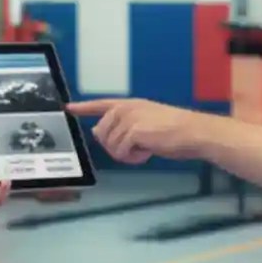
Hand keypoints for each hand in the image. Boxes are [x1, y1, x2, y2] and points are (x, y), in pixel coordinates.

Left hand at [67, 98, 211, 163]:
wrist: (193, 132)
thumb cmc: (175, 130)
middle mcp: (126, 108)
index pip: (101, 104)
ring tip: (144, 150)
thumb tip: (97, 131)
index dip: (83, 107)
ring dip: (126, 154)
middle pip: (101, 132)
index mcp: (130, 104)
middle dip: (114, 146)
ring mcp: (129, 119)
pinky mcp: (133, 131)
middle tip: (135, 149)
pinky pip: (121, 152)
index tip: (68, 107)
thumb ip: (122, 126)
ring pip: (110, 145)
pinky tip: (147, 153)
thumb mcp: (145, 123)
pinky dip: (133, 158)